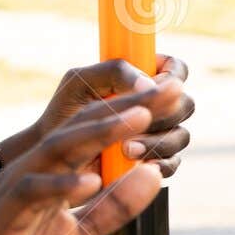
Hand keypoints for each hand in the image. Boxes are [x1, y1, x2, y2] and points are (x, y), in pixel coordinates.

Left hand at [0, 55, 193, 176]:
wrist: (49, 157)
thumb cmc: (65, 111)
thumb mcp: (82, 81)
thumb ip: (115, 72)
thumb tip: (150, 84)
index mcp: (143, 77)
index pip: (176, 69)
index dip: (173, 76)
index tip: (155, 86)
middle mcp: (156, 105)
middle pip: (185, 104)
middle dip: (164, 114)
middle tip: (140, 120)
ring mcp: (159, 135)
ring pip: (180, 136)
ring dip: (157, 142)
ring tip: (126, 150)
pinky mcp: (154, 163)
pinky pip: (171, 164)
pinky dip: (157, 165)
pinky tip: (135, 165)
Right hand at [0, 91, 164, 234]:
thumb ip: (113, 207)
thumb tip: (153, 175)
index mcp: (55, 171)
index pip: (99, 130)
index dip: (136, 111)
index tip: (175, 95)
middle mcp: (35, 169)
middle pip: (83, 127)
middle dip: (127, 107)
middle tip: (168, 91)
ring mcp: (15, 188)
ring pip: (59, 149)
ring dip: (99, 133)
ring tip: (137, 119)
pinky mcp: (1, 217)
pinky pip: (31, 193)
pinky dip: (61, 186)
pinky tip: (91, 182)